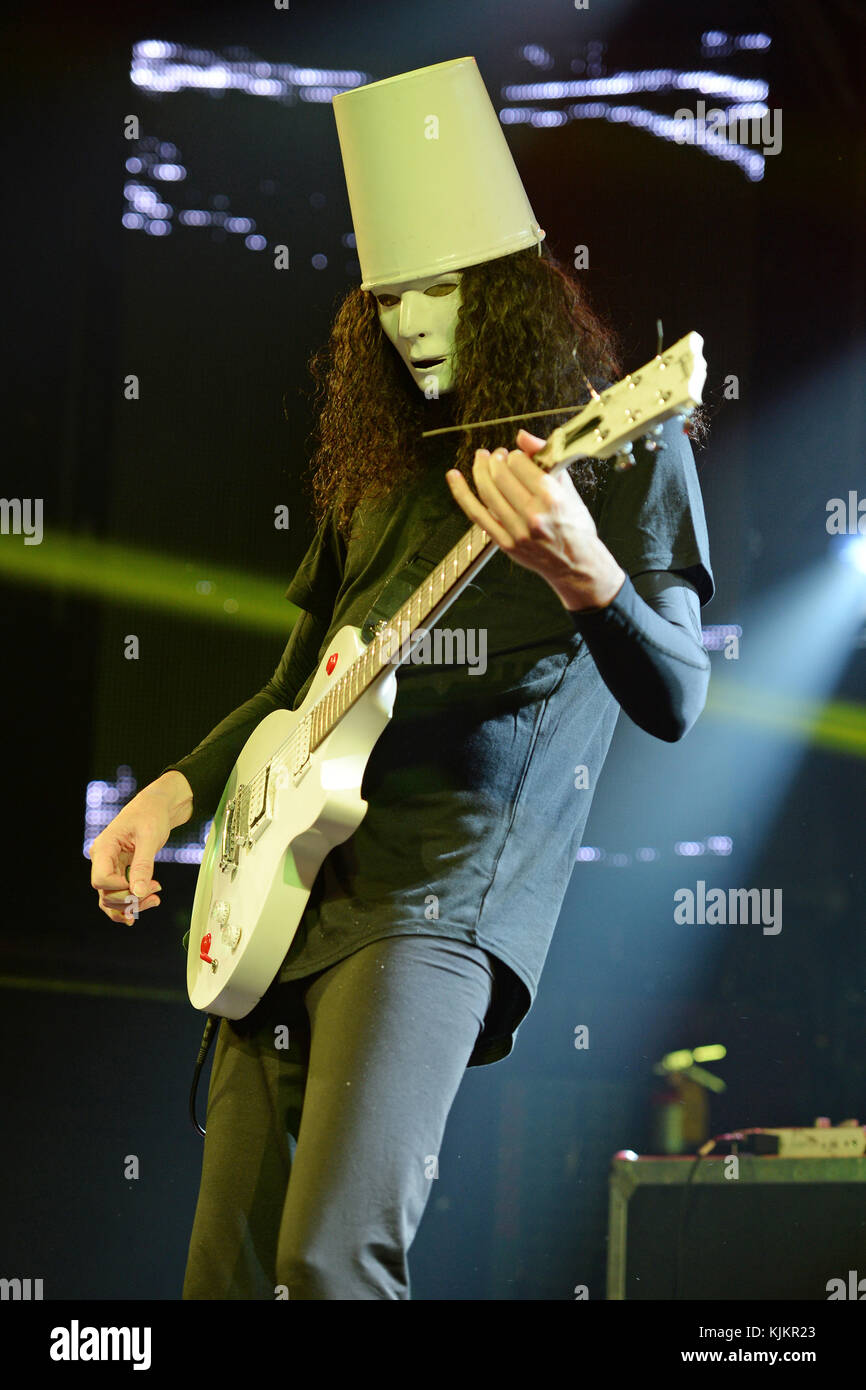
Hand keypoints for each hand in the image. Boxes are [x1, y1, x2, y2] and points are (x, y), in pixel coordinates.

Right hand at [88, 773, 189, 923]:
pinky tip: (148, 901)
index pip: (101, 879)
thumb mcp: (149, 838)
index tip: (143, 885)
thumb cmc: (151, 815)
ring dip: (131, 905)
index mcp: (104, 847)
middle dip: (129, 899)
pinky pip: (119, 892)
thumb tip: (139, 893)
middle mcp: (102, 859)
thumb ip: (143, 866)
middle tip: (155, 893)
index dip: (120, 889)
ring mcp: (109, 866)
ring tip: (155, 899)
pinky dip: (132, 901)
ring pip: (110, 898)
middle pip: (105, 893)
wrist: (157, 807)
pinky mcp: (119, 870)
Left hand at [445, 428, 625, 610]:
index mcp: (551, 497)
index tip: (518, 457)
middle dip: (496, 460)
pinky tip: (453, 476)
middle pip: (500, 475)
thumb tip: (521, 435)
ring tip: (482, 458)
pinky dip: (462, 493)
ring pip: (487, 492)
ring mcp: (517, 531)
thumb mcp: (568, 488)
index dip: (515, 455)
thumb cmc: (575, 524)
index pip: (519, 463)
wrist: (576, 564)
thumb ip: (546, 459)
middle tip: (498, 455)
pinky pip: (476, 515)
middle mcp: (533, 515)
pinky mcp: (505, 543)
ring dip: (480, 470)